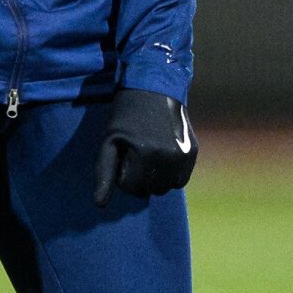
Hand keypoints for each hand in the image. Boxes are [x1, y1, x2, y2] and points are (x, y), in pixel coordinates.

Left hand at [93, 88, 197, 206]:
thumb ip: (104, 173)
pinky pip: (180, 181)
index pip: (131, 187)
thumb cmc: (126, 115)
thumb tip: (100, 205)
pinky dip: (171, 175)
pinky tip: (163, 156)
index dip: (123, 173)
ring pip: (166, 188)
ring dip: (155, 179)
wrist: (155, 87)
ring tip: (150, 155)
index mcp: (145, 154)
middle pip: (150, 190)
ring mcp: (183, 156)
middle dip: (140, 178)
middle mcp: (167, 157)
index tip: (124, 155)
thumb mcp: (109, 140)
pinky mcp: (193, 153)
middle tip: (137, 154)